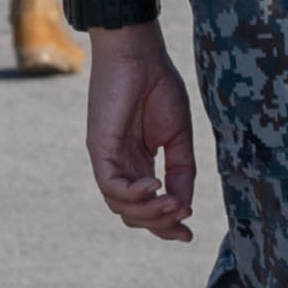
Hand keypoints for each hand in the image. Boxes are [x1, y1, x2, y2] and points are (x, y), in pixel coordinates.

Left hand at [84, 29, 198, 240]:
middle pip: (132, 213)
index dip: (167, 225)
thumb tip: (185, 208)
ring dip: (150, 211)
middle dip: (159, 224)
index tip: (189, 236)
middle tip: (182, 219)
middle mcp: (120, 166)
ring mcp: (107, 159)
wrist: (140, 52)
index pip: (147, 206)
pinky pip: (110, 185)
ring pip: (120, 206)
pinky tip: (154, 185)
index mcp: (138, 163)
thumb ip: (181, 172)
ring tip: (173, 203)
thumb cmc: (158, 85)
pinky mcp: (98, 148)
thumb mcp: (178, 137)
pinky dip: (133, 194)